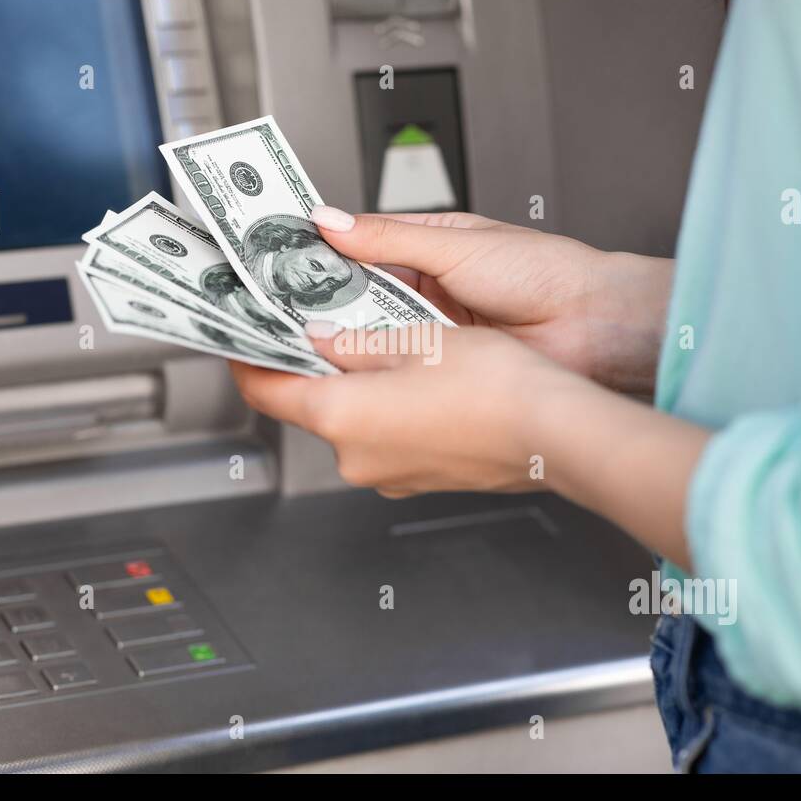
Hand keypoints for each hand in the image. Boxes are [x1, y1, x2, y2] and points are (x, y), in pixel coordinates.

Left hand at [231, 324, 578, 495]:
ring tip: (387, 342)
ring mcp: (389, 475)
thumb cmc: (495, 387)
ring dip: (358, 385)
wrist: (555, 433)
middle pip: (311, 405)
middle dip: (315, 365)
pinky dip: (389, 407)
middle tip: (326, 321)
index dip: (250, 360)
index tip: (245, 338)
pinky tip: (420, 378)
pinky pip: (387, 438)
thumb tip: (317, 336)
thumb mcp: (414, 339)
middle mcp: (356, 458)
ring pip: (353, 421)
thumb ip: (352, 340)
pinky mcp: (420, 479)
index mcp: (341, 419)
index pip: (266, 392)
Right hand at [310, 206, 672, 393]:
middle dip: (320, 302)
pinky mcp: (441, 369)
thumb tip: (330, 220)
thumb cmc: (544, 272)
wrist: (592, 326)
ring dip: (343, 336)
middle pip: (354, 297)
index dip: (317, 253)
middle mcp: (424, 291)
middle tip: (276, 305)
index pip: (355, 247)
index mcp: (425, 248)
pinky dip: (373, 366)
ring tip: (303, 334)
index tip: (275, 257)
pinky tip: (348, 364)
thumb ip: (387, 238)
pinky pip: (396, 366)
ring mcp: (431, 333)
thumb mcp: (455, 244)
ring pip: (369, 335)